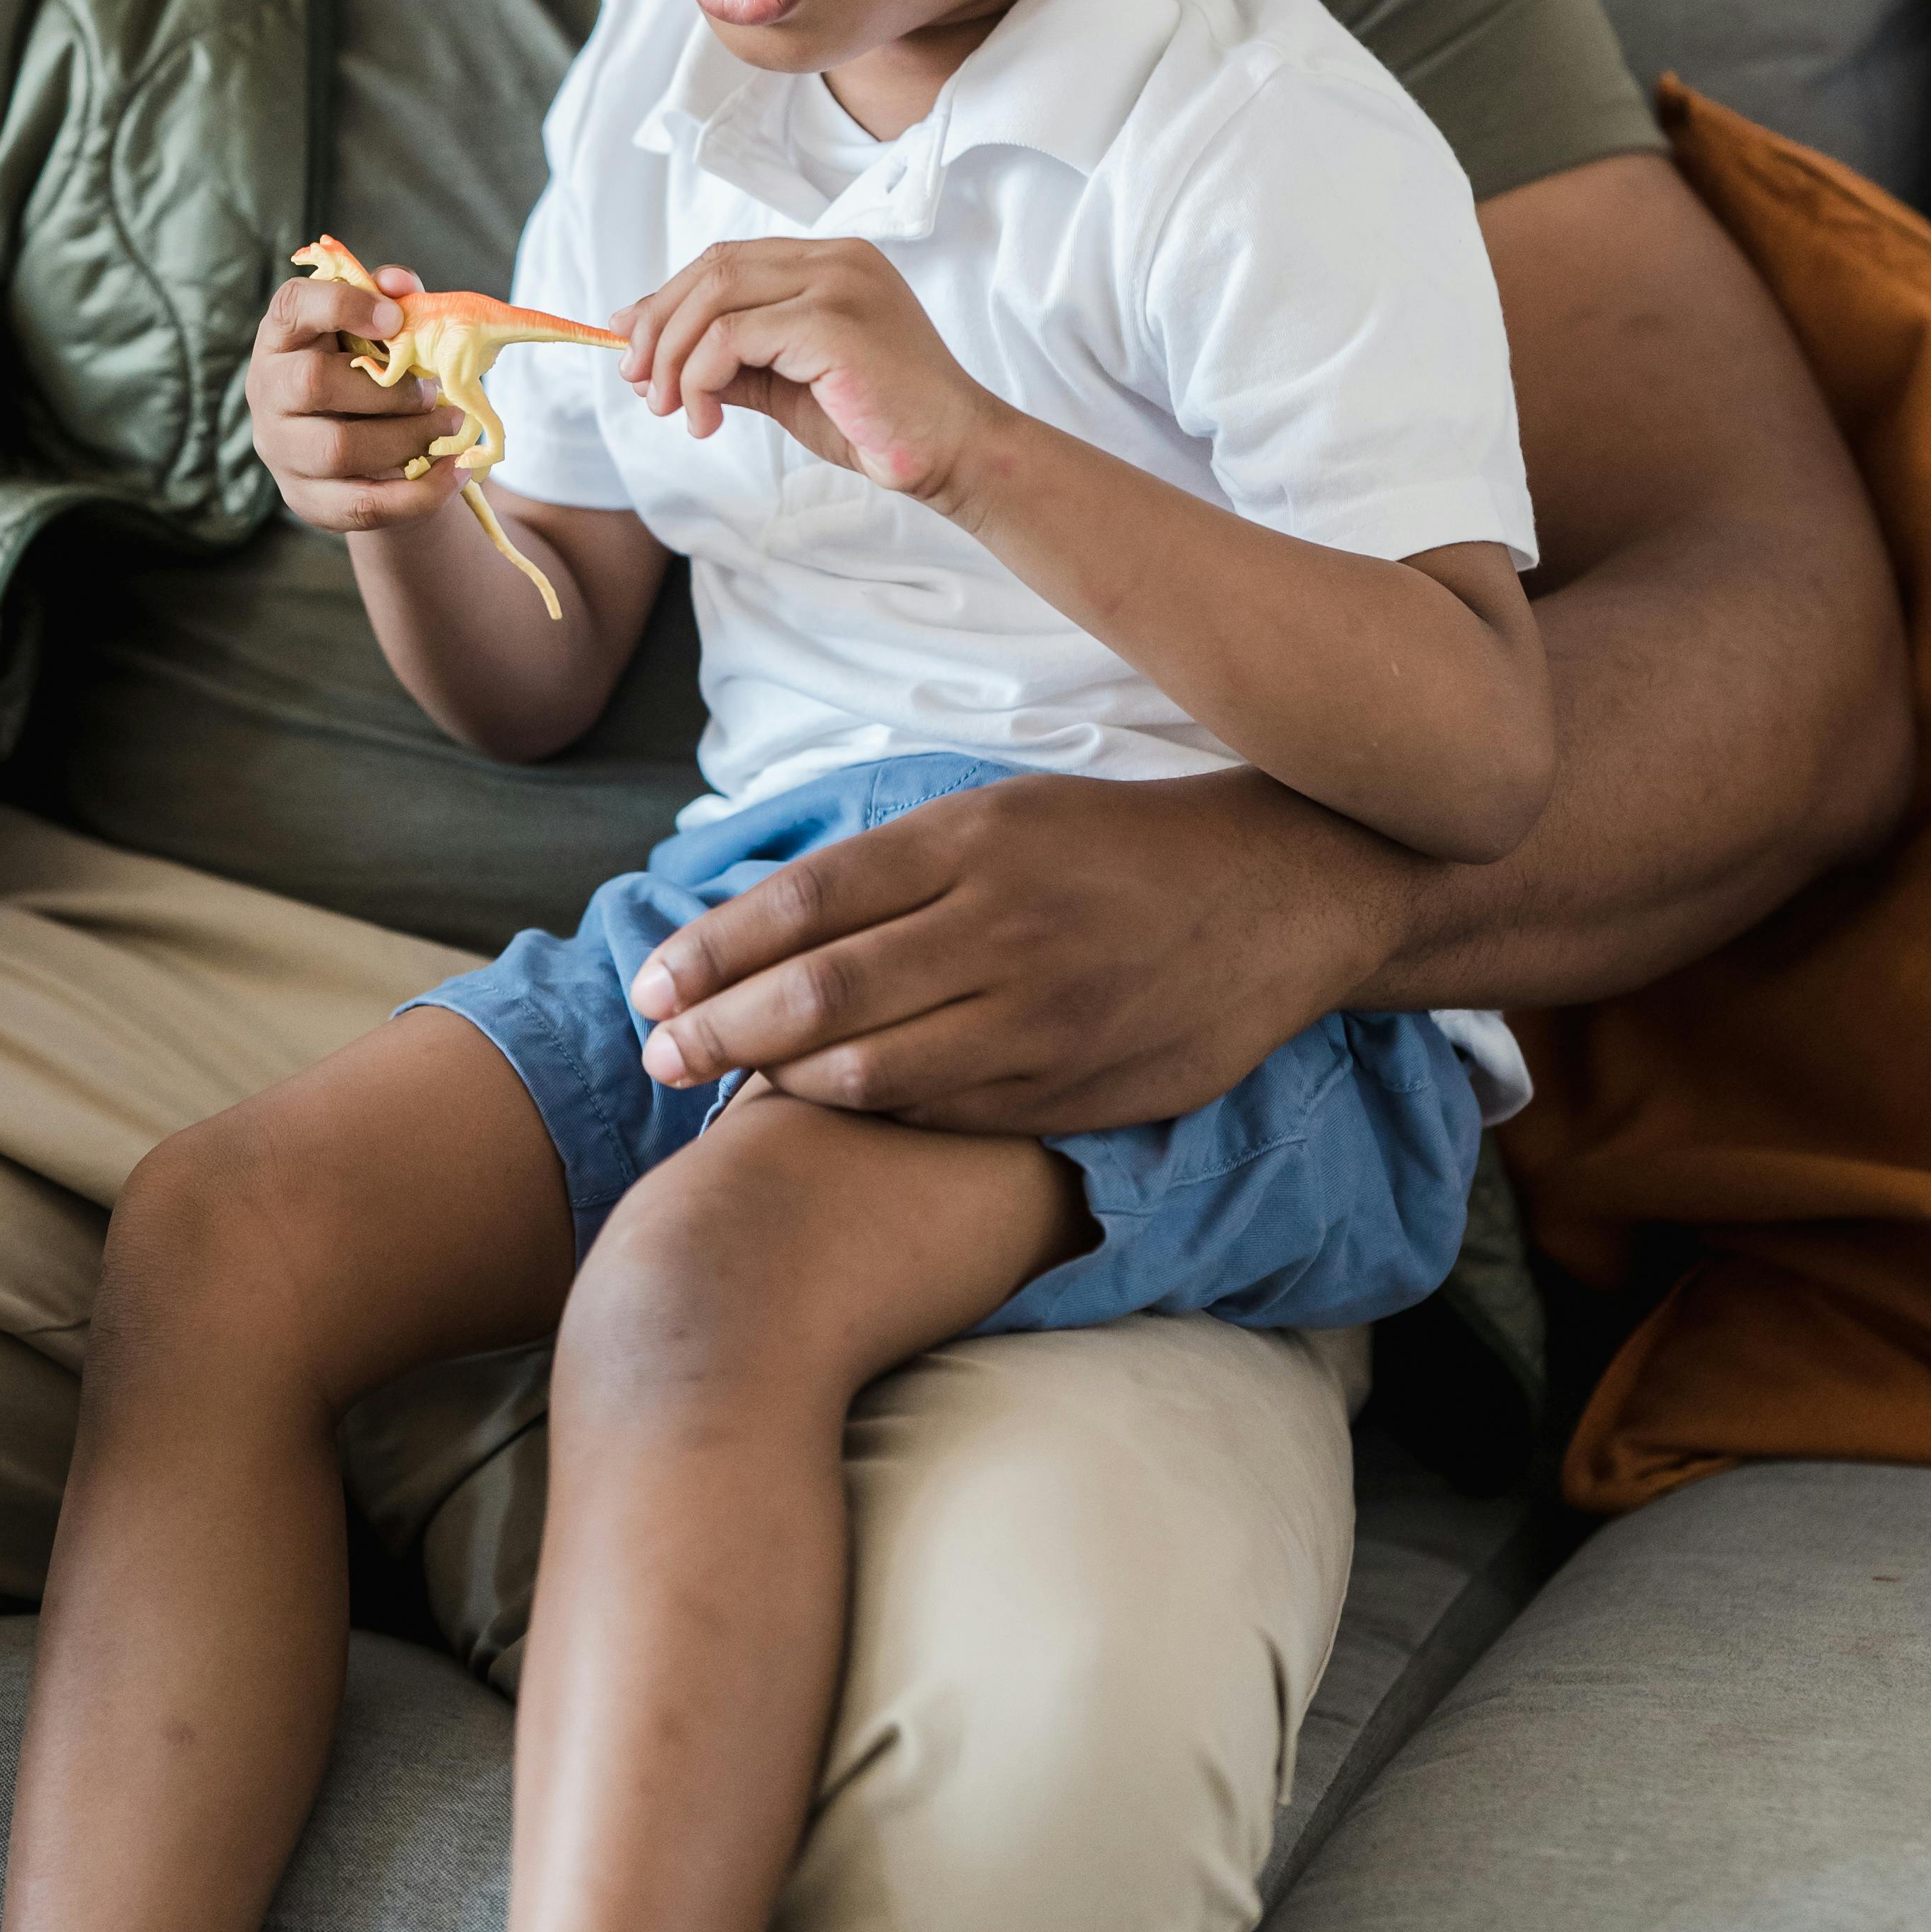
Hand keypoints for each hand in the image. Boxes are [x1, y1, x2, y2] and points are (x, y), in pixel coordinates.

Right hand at [248, 264, 473, 537]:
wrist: (365, 448)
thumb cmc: (370, 370)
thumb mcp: (379, 330)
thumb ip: (392, 300)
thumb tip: (400, 282)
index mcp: (283, 336)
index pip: (293, 306)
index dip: (341, 304)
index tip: (394, 317)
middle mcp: (267, 390)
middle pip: (312, 382)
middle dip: (386, 387)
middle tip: (433, 390)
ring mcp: (281, 449)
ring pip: (336, 449)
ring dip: (407, 438)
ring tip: (450, 427)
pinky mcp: (307, 499)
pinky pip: (360, 504)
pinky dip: (418, 493)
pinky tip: (455, 472)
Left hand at [617, 240, 986, 499]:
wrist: (955, 454)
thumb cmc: (879, 423)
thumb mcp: (788, 385)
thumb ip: (732, 360)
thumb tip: (652, 359)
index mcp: (831, 261)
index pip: (727, 260)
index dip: (667, 298)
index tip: (629, 343)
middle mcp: (836, 258)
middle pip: (713, 268)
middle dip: (658, 326)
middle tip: (637, 383)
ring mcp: (838, 283)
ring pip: (714, 297)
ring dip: (673, 356)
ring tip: (670, 408)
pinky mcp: (833, 322)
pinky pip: (733, 338)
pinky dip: (701, 378)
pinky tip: (706, 418)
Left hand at [627, 765, 1431, 1131]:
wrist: (1278, 891)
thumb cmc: (1117, 845)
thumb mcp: (1006, 814)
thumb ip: (896, 869)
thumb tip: (762, 923)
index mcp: (975, 840)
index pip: (806, 903)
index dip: (713, 950)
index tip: (652, 983)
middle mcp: (1003, 924)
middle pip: (821, 993)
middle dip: (718, 1029)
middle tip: (655, 1053)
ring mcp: (1043, 1014)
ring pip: (875, 1072)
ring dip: (782, 1084)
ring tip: (725, 1086)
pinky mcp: (1078, 1084)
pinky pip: (945, 1115)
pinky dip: (871, 1117)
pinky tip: (827, 1112)